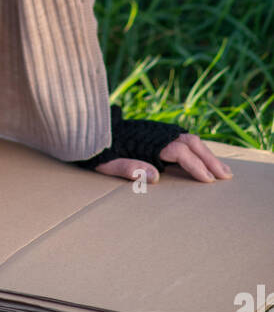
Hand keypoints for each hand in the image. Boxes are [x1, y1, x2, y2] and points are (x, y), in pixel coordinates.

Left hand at [93, 133, 233, 184]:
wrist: (86, 130)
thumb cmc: (97, 151)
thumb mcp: (107, 163)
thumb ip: (128, 168)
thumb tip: (154, 177)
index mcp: (147, 140)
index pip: (178, 151)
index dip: (194, 165)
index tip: (208, 180)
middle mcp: (155, 132)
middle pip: (189, 142)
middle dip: (209, 159)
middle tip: (226, 177)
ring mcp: (157, 131)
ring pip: (188, 138)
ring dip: (206, 153)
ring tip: (222, 170)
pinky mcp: (155, 133)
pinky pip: (181, 138)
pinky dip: (197, 149)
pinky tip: (204, 159)